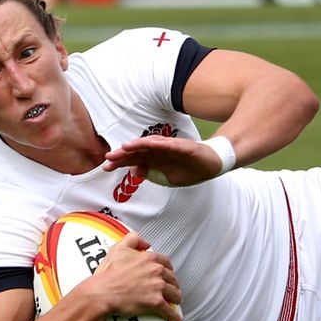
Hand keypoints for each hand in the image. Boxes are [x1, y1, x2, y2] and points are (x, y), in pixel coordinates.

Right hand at [76, 232, 182, 320]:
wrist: (102, 292)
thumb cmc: (108, 274)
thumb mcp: (119, 248)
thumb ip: (133, 240)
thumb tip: (145, 243)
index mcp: (149, 259)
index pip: (166, 262)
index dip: (167, 268)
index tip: (167, 272)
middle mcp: (156, 271)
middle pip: (171, 277)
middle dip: (172, 282)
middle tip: (171, 286)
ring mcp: (157, 287)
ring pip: (173, 292)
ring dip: (175, 297)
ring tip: (175, 300)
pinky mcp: (155, 302)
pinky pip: (169, 310)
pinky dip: (173, 315)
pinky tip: (175, 318)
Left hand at [104, 135, 223, 186]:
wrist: (214, 163)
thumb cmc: (191, 168)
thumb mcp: (167, 176)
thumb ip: (151, 172)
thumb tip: (135, 171)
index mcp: (156, 158)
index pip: (134, 158)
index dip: (120, 161)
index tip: (106, 167)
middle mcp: (162, 151)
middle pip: (140, 151)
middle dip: (124, 154)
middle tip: (108, 157)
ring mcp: (173, 148)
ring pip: (153, 145)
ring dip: (138, 146)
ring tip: (125, 147)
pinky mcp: (185, 147)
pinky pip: (171, 145)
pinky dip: (160, 144)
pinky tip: (150, 144)